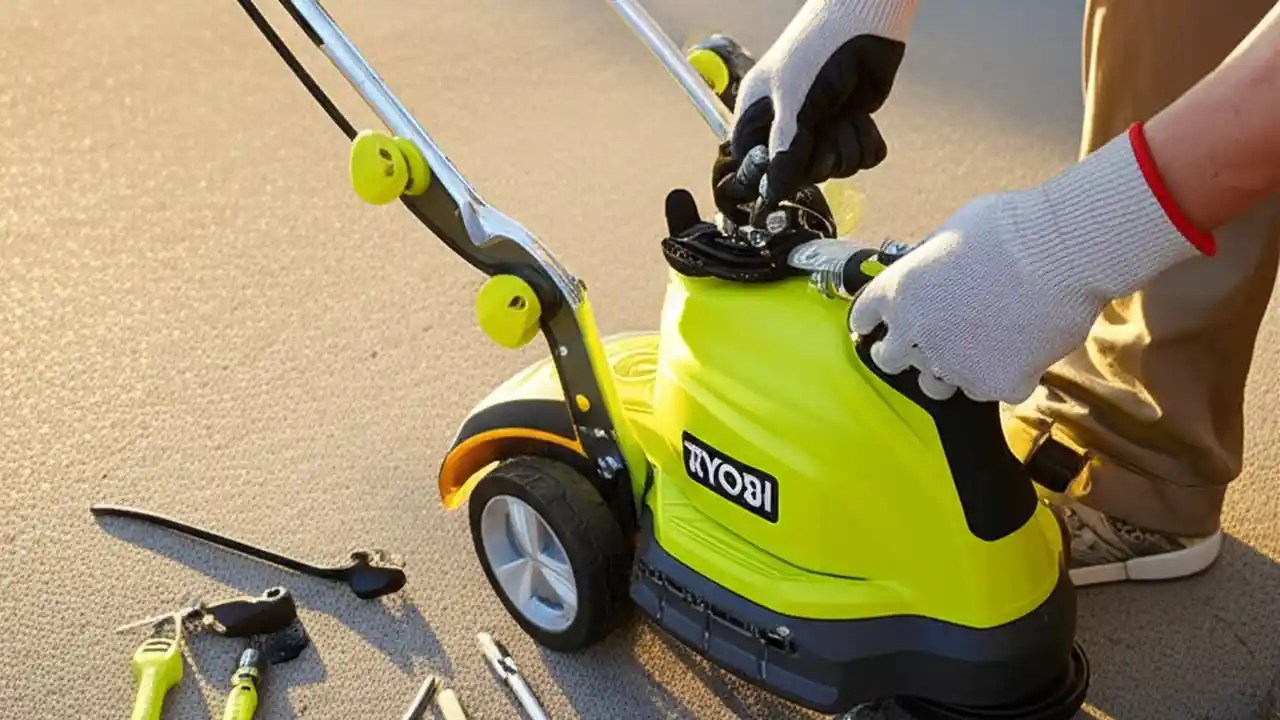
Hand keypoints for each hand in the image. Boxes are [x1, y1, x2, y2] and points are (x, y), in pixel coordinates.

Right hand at [720, 0, 916, 217]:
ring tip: (847, 115)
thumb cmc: (818, 53)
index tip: (790, 172)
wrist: (866, 21)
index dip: (771, 176)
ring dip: (847, 146)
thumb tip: (771, 196)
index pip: (754, 165)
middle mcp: (787, 126)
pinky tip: (862, 117)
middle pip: (800, 174)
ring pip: (835, 169)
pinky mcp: (850, 125)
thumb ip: (785, 154)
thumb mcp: (795, 106)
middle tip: (828, 127)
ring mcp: (820, 127)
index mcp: (758, 117)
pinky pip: (861, 159)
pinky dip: (867, 142)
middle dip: (821, 156)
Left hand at [850, 131, 1204, 403]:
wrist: (1064, 250)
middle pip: (891, 360)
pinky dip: (1005, 375)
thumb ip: (929, 266)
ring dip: (950, 370)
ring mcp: (953, 366)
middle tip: (926, 344)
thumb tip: (933, 273)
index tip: (879, 327)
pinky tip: (1021, 350)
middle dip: (904, 353)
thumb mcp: (949, 235)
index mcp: (897, 292)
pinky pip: (992, 390)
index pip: (864, 317)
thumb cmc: (1011, 227)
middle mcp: (915, 334)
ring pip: (938, 384)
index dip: (873, 322)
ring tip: (978, 348)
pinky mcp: (995, 386)